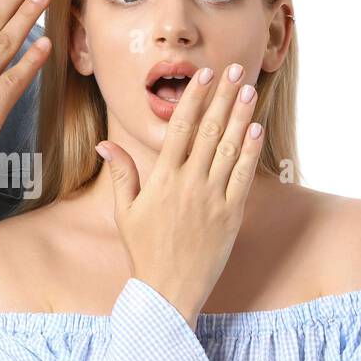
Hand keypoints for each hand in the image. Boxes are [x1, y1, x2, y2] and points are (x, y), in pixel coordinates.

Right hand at [96, 62, 264, 326]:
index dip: (194, 98)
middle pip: (210, 130)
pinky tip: (256, 128)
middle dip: (223, 97)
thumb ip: (121, 173)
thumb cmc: (144, 251)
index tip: (204, 75)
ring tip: (248, 88)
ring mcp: (213, 199)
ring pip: (230, 148)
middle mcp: (189, 184)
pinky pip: (243, 176)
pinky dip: (250, 150)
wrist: (169, 291)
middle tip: (234, 69)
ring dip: (241, 115)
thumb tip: (105, 144)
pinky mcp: (232, 215)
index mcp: (162, 180)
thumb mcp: (125, 212)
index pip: (181, 128)